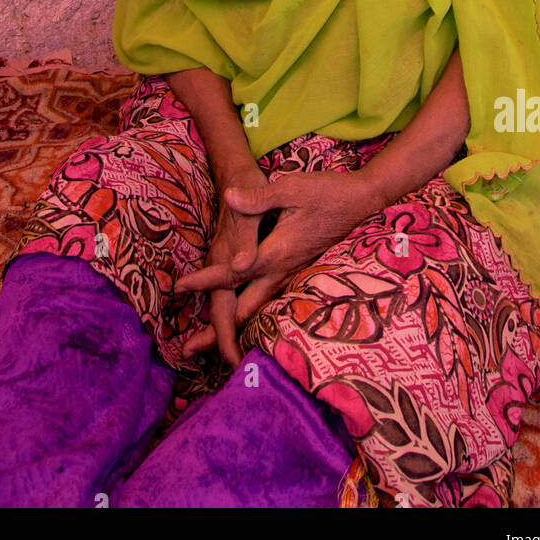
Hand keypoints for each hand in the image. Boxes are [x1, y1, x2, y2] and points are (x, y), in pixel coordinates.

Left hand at [176, 170, 377, 360]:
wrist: (361, 201)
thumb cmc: (326, 192)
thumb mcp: (291, 188)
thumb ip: (257, 198)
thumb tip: (228, 197)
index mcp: (276, 252)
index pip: (233, 273)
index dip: (205, 280)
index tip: (179, 288)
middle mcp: (282, 271)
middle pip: (244, 310)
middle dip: (217, 332)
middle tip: (189, 351)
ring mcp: (291, 274)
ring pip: (257, 310)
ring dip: (232, 327)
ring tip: (208, 347)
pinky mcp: (296, 271)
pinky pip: (268, 302)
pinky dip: (249, 315)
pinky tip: (240, 320)